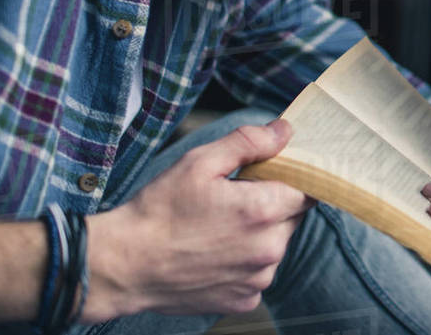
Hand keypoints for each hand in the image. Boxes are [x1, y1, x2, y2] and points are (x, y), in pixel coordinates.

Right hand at [83, 120, 312, 321]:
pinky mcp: (245, 301)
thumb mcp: (200, 163)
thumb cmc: (158, 211)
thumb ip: (249, 143)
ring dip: (261, 234)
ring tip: (219, 228)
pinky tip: (215, 254)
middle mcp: (269, 249)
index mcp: (263, 210)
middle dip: (273, 204)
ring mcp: (258, 279)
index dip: (292, 178)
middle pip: (293, 217)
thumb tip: (286, 131)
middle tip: (235, 199)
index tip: (272, 175)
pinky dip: (245, 263)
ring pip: (277, 245)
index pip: (308, 188)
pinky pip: (258, 274)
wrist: (122, 266)